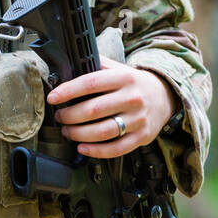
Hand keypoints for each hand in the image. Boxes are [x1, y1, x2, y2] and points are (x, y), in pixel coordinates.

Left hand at [47, 57, 178, 158]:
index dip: (68, 91)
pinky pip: (116, 148)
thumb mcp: (119, 68)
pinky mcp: (142, 136)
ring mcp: (138, 119)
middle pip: (93, 110)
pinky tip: (82, 147)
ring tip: (68, 131)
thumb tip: (68, 66)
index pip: (90, 83)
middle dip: (69, 116)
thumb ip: (97, 66)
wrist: (165, 96)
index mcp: (124, 78)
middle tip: (60, 117)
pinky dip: (95, 151)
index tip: (53, 98)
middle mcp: (132, 98)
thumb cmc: (134, 84)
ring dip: (78, 134)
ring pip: (102, 132)